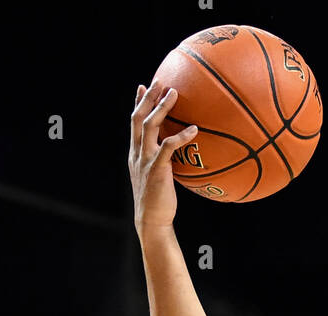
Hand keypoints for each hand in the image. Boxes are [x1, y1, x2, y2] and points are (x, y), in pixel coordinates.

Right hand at [129, 83, 198, 231]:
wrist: (151, 221)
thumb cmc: (157, 202)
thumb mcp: (155, 178)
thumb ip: (161, 162)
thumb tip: (176, 154)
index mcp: (135, 154)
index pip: (133, 122)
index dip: (137, 103)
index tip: (142, 86)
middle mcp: (137, 154)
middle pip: (139, 118)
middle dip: (148, 97)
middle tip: (160, 81)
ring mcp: (146, 160)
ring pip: (150, 126)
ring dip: (161, 107)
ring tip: (174, 93)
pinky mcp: (157, 169)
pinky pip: (169, 147)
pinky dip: (181, 136)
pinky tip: (194, 130)